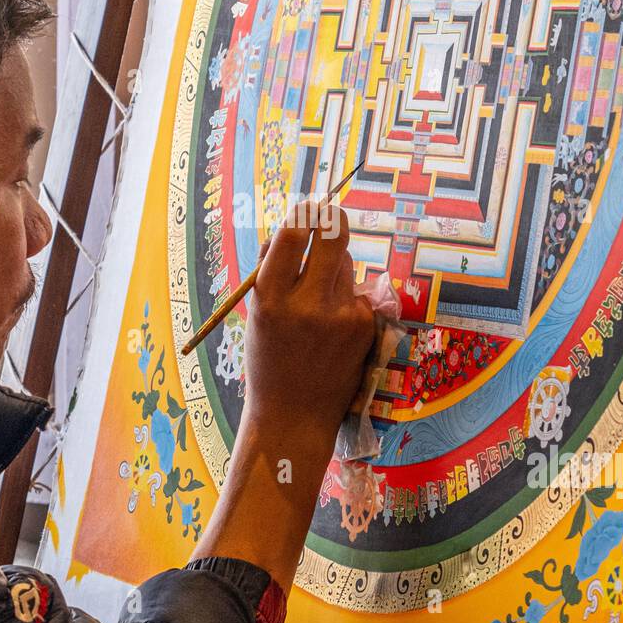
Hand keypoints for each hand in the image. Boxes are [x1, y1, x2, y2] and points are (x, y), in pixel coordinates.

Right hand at [191, 200, 374, 592]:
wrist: (293, 416)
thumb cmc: (269, 359)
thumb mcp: (258, 313)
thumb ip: (275, 272)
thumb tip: (298, 224)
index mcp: (270, 299)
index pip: (291, 235)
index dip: (301, 215)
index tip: (305, 207)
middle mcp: (307, 304)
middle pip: (332, 237)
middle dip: (332, 219)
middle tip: (330, 213)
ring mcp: (340, 316)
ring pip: (344, 265)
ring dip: (334, 268)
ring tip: (317, 302)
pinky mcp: (363, 326)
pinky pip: (355, 293)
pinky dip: (345, 298)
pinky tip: (333, 329)